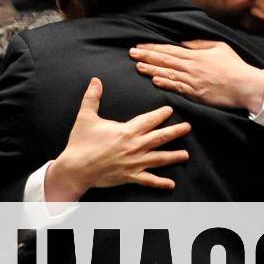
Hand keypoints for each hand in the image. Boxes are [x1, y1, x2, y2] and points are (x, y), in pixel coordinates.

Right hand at [44, 77, 190, 200]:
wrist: (76, 168)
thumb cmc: (81, 143)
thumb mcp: (85, 117)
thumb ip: (92, 97)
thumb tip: (96, 80)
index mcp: (126, 131)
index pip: (149, 120)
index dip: (160, 114)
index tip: (170, 109)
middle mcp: (134, 147)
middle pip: (160, 138)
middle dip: (175, 132)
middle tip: (188, 127)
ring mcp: (134, 163)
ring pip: (159, 159)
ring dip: (174, 156)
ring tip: (186, 155)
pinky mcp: (129, 176)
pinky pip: (148, 180)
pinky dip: (160, 183)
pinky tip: (171, 184)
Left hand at [130, 40, 263, 111]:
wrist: (245, 86)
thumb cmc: (234, 65)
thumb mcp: (218, 46)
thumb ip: (199, 44)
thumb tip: (183, 42)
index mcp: (195, 55)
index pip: (169, 50)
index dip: (153, 48)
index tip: (140, 46)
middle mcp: (191, 67)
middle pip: (164, 61)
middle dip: (146, 56)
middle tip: (131, 53)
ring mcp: (192, 81)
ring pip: (167, 74)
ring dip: (151, 70)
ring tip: (137, 66)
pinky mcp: (195, 94)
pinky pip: (176, 88)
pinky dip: (165, 84)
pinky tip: (154, 81)